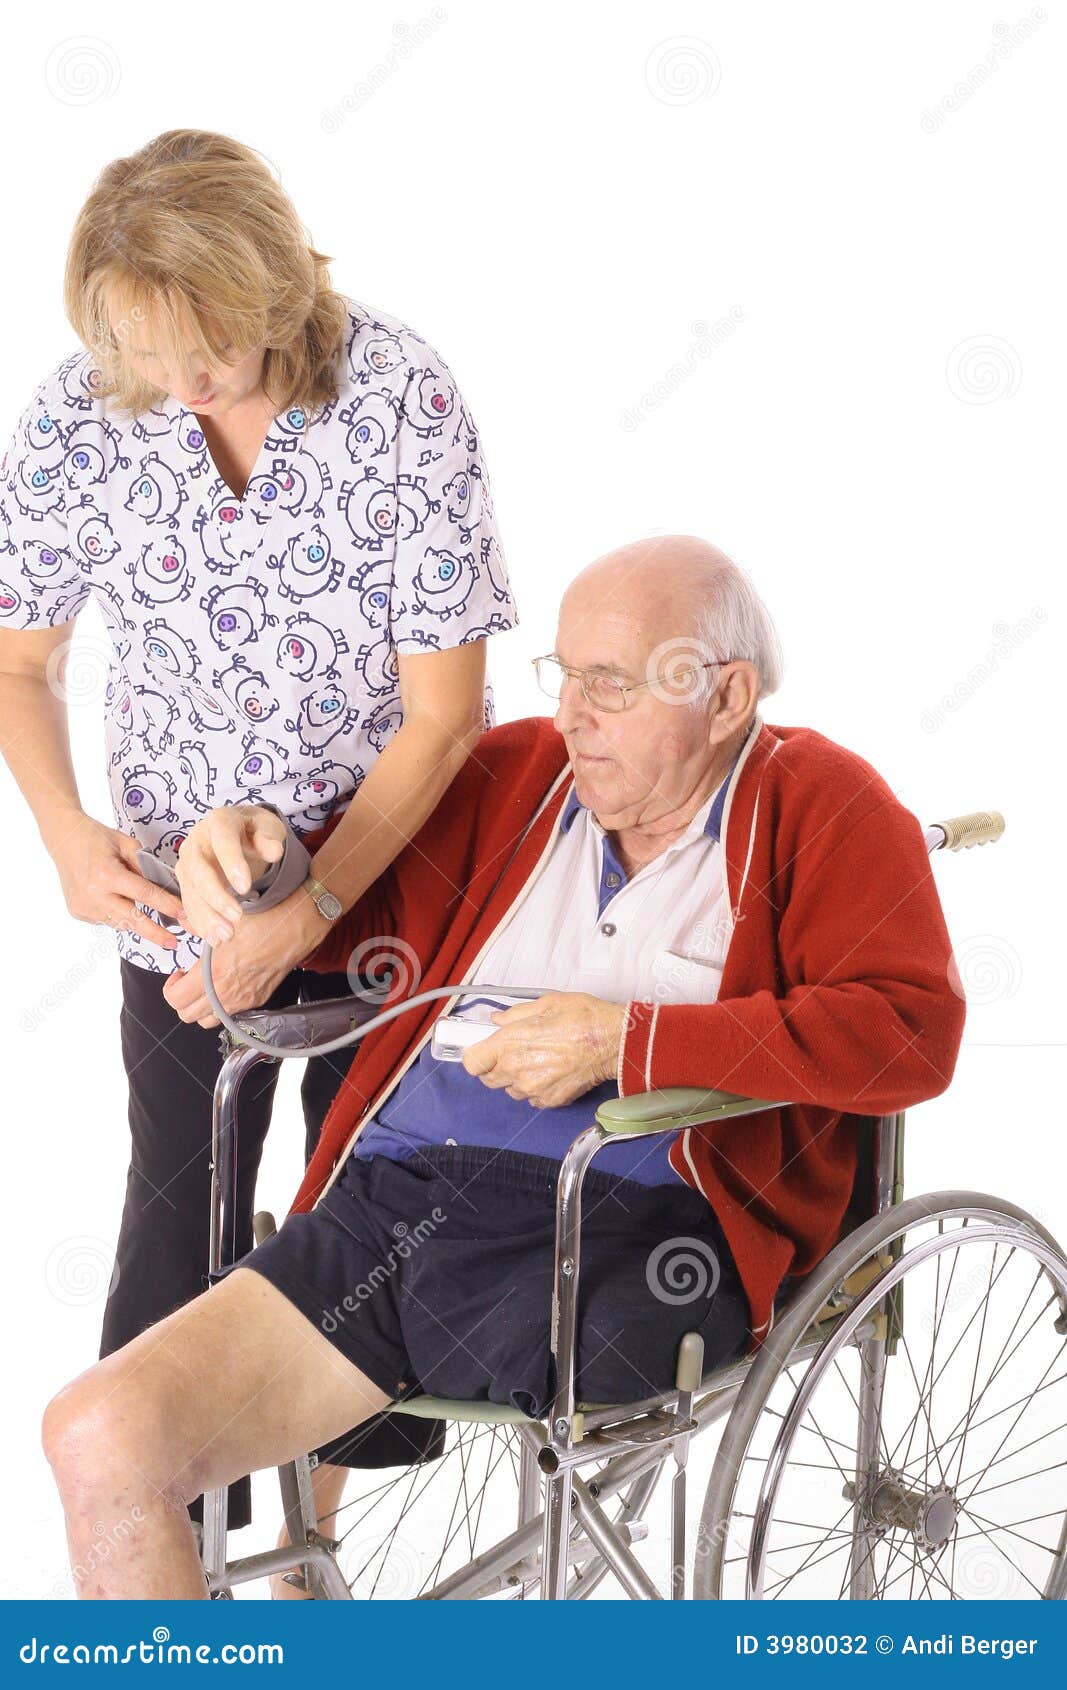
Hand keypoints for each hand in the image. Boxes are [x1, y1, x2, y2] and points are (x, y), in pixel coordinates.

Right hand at [50, 814, 186, 950]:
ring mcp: (84, 906)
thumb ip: (146, 867)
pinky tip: (113, 899)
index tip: (184, 915)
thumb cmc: (97, 838)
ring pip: (119, 922)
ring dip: (136, 921)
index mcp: (107, 875)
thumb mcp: (127, 845)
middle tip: (173, 943)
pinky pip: (106, 919)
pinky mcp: (78, 912)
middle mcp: (94, 894)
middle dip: (155, 933)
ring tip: (145, 915)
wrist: (64, 839)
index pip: (145, 894)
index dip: (167, 905)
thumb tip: (165, 888)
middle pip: (132, 919)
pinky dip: (116, 913)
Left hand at [162, 893, 325, 1027]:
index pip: (175, 999)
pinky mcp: (258, 999)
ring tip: (206, 985)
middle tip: (189, 980)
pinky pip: (231, 1014)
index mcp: (215, 973)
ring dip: (201, 1007)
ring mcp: (245, 1000)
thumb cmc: (265, 916)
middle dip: (182, 999)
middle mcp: (228, 993)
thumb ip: (199, 928)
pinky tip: (227, 983)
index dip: (170, 987)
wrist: (299, 922)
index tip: (179, 972)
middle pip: (188, 1016)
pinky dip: (222, 1005)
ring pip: (208, 1021)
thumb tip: (184, 925)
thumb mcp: (225, 919)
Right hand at [175, 804, 286, 944]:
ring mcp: (188, 860)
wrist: (238, 831)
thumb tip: (275, 851)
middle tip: (237, 918)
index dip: (232, 864)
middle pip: (200, 870)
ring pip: (191, 890)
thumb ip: (269, 837)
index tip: (245, 888)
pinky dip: (199, 922)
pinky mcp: (185, 879)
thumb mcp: (267, 826)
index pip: (223, 842)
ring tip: (226, 936)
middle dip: (216, 897)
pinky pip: (188, 902)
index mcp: (219, 821)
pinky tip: (213, 938)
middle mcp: (197, 839)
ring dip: (206, 916)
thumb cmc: (254, 829)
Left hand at [462, 992, 627, 1108]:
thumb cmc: (582, 1017)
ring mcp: (533, 1089)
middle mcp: (515, 1070)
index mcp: (508, 1044)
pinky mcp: (550, 1101)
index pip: (471, 1062)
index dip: (476, 1056)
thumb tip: (498, 1019)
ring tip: (538, 1061)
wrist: (613, 1042)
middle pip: (488, 1079)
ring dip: (517, 1079)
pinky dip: (537, 1088)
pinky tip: (551, 1073)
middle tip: (514, 1052)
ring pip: (511, 1090)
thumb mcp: (545, 1003)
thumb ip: (516, 1014)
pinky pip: (532, 1098)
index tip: (484, 1049)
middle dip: (496, 1067)